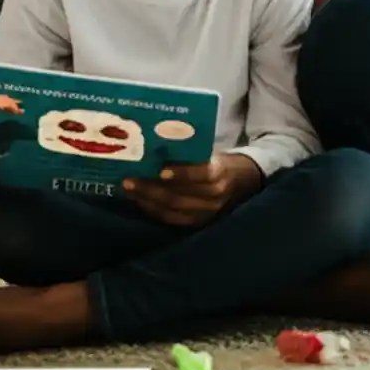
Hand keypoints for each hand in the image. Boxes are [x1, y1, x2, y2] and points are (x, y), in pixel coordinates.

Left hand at [123, 153, 262, 226]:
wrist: (242, 181)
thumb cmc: (218, 161)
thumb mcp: (210, 153)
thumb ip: (189, 154)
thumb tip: (154, 146)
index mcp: (219, 174)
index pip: (201, 176)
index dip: (181, 174)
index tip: (161, 170)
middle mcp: (214, 197)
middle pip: (179, 196)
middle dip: (151, 189)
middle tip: (128, 180)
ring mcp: (206, 213)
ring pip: (172, 209)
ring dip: (147, 200)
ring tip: (128, 190)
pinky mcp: (197, 222)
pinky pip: (171, 219)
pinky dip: (153, 210)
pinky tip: (138, 201)